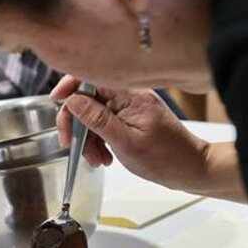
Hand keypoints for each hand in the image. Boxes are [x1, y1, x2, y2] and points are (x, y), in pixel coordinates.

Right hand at [51, 75, 247, 201]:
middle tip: (73, 146)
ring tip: (97, 159)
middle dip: (78, 123)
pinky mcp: (132, 119)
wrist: (191, 169)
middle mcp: (130, 95)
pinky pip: (106, 123)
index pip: (91, 77)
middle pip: (89, 98)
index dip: (70, 86)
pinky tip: (105, 156)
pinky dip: (100, 140)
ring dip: (89, 138)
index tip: (57, 102)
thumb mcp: (125, 142)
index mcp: (130, 94)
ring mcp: (131, 107)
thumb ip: (97, 119)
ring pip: (95, 114)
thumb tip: (72, 100)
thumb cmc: (164, 159)